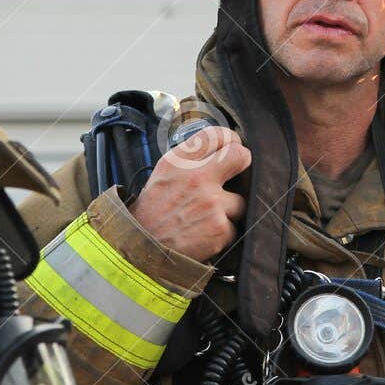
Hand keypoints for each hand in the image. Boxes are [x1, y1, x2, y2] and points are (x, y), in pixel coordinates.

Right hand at [130, 125, 249, 261]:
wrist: (141, 250)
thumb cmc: (151, 213)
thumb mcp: (162, 175)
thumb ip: (188, 161)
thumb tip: (215, 152)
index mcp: (179, 162)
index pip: (215, 135)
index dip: (229, 138)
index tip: (231, 145)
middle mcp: (198, 178)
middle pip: (241, 156)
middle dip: (242, 163)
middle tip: (238, 172)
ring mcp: (212, 204)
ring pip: (240, 200)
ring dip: (228, 210)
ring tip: (206, 218)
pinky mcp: (221, 228)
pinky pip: (233, 227)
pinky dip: (221, 233)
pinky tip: (203, 234)